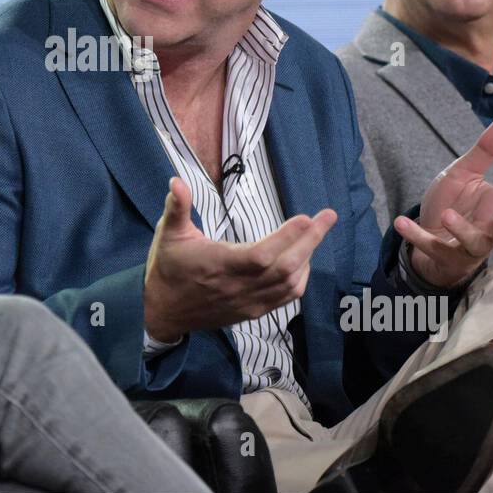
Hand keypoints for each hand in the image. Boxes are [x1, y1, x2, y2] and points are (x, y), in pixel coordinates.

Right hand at [143, 177, 336, 342]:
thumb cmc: (168, 268)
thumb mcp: (168, 234)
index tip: (306, 217)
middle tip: (328, 217)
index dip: (287, 238)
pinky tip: (303, 262)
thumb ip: (177, 207)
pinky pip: (285, 299)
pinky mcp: (253, 312)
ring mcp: (248, 302)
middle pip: (285, 268)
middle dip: (311, 241)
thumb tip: (176, 180)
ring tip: (315, 234)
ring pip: (290, 285)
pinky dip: (300, 279)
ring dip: (308, 258)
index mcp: (220, 265)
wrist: (163, 311)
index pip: (262, 255)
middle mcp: (238, 286)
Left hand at [393, 117, 492, 288]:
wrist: (428, 226)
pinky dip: (416, 235)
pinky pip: (431, 247)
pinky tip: (400, 222)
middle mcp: (489, 231)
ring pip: (473, 245)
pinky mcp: (442, 255)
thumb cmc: (455, 201)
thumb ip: (485, 151)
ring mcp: (467, 246)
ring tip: (446, 215)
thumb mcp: (465, 173)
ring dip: (461, 231)